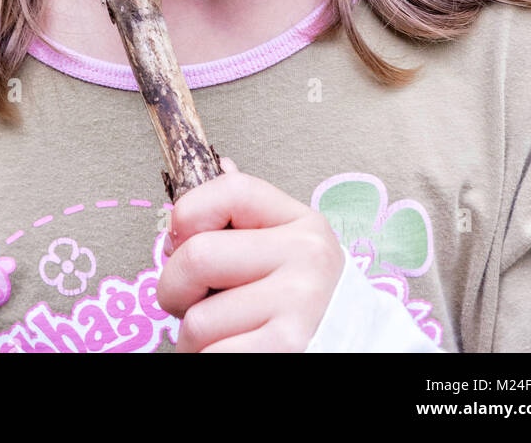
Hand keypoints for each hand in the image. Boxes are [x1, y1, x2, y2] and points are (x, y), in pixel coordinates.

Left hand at [155, 156, 344, 352]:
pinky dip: (207, 359)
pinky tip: (232, 352)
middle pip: (197, 256)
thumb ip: (246, 216)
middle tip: (186, 303)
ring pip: (198, 320)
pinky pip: (213, 354)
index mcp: (301, 223)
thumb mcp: (287, 248)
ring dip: (192, 339)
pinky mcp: (287, 348)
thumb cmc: (305, 302)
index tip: (180, 243)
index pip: (230, 190)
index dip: (187, 214)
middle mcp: (306, 257)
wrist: (356, 348)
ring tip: (220, 335)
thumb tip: (214, 171)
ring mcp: (299, 304)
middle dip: (174, 289)